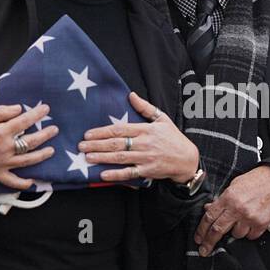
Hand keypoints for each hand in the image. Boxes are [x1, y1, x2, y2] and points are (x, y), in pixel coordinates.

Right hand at [0, 103, 56, 190]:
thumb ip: (0, 112)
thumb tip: (18, 109)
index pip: (24, 122)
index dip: (37, 114)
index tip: (46, 109)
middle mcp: (3, 149)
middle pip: (30, 142)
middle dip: (45, 135)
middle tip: (54, 129)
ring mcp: (0, 163)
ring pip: (26, 161)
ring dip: (41, 156)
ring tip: (51, 150)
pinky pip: (11, 181)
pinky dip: (22, 183)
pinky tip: (31, 181)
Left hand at [79, 92, 198, 183]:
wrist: (187, 159)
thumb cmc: (173, 138)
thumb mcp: (162, 119)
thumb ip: (145, 107)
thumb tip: (131, 95)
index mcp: (145, 129)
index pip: (120, 129)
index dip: (102, 131)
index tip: (88, 134)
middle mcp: (144, 143)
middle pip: (116, 143)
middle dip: (97, 145)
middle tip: (81, 146)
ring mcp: (146, 158)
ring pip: (120, 157)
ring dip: (102, 158)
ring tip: (87, 158)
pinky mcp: (148, 171)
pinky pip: (129, 173)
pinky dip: (116, 174)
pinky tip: (103, 174)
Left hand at [193, 165, 269, 256]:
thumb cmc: (257, 181)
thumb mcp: (235, 185)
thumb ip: (222, 199)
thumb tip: (210, 209)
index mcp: (229, 198)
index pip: (209, 217)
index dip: (202, 230)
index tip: (199, 238)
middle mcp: (238, 209)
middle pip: (218, 230)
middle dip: (209, 242)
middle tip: (204, 250)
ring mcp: (250, 218)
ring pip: (236, 234)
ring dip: (235, 231)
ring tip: (241, 221)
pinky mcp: (261, 224)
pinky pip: (250, 236)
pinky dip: (249, 232)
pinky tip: (251, 223)